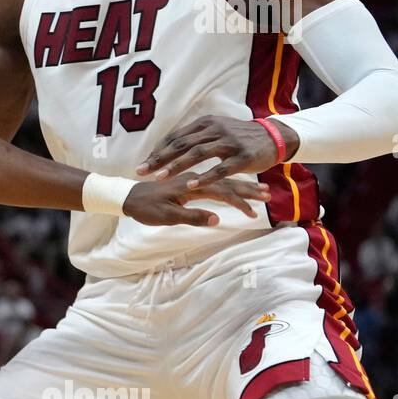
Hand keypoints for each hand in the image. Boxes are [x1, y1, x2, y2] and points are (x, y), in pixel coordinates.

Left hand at [123, 173, 270, 226]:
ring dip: (242, 189)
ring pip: (222, 182)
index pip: (221, 190)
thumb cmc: (146, 207)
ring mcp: (193, 180)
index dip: (239, 201)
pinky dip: (229, 189)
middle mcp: (194, 178)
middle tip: (268, 196)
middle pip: (227, 183)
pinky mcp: (190, 184)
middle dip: (248, 191)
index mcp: (190, 184)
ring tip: (262, 193)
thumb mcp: (167, 215)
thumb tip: (217, 219)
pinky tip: (239, 192)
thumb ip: (192, 216)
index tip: (255, 210)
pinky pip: (214, 183)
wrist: (128, 197)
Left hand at [136, 115, 299, 187]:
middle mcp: (215, 129)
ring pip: (197, 154)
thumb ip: (196, 138)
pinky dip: (204, 176)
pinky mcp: (242, 157)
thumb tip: (170, 146)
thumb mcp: (216, 131)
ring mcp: (229, 143)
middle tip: (141, 171)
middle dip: (159, 159)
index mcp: (206, 123)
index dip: (158, 150)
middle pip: (181, 144)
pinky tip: (190, 183)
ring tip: (160, 177)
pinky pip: (220, 168)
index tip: (144, 163)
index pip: (176, 137)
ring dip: (176, 166)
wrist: (274, 137)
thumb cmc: (239, 138)